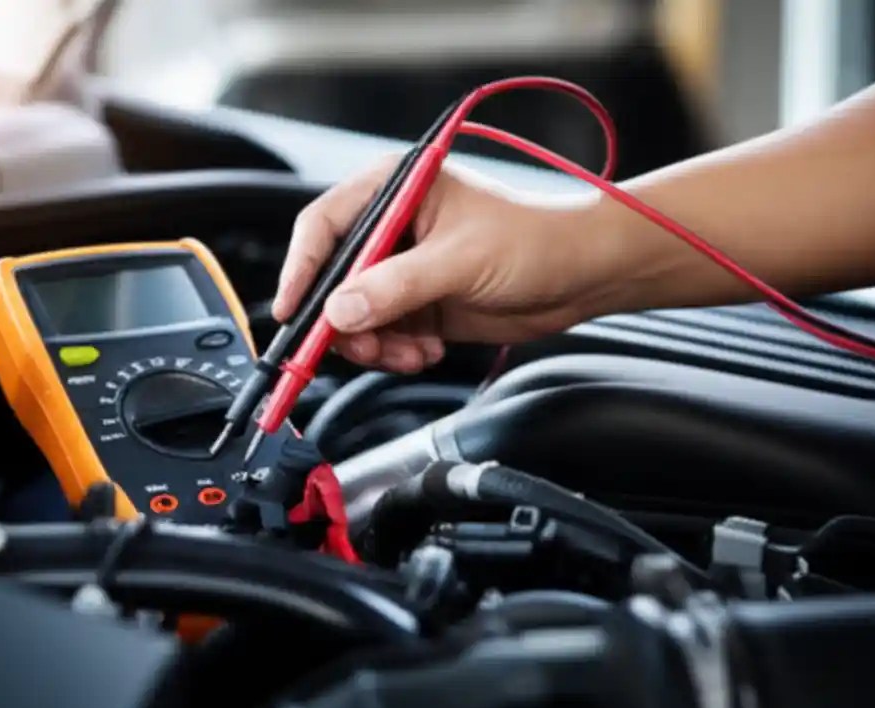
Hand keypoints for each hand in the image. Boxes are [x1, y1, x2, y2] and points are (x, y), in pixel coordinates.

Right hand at [273, 157, 621, 372]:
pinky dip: (395, 351)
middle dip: (341, 320)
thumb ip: (396, 286)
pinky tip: (425, 351)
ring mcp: (403, 268)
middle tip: (356, 346)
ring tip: (408, 351)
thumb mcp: (460, 260)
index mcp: (395, 190)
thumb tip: (340, 311)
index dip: (302, 268)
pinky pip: (382, 334)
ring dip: (373, 342)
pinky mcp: (417, 303)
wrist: (583, 274)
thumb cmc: (535, 240)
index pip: (324, 225)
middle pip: (333, 278)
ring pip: (354, 315)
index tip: (292, 309)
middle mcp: (392, 227)